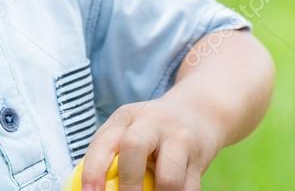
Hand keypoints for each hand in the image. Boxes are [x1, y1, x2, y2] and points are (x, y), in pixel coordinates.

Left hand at [78, 93, 224, 190]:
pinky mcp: (201, 156)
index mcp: (125, 118)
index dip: (93, 170)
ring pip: (169, 177)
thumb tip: (93, 187)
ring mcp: (179, 138)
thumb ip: (109, 152)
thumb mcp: (128, 128)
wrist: (199, 110)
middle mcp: (152, 123)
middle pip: (134, 147)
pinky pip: (190, 188)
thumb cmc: (152, 128)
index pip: (104, 142)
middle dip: (128, 184)